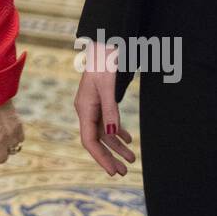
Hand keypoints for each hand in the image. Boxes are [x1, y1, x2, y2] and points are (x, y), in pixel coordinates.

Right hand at [74, 39, 135, 175]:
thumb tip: (112, 133)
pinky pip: (108, 122)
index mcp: (84, 107)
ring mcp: (94, 105)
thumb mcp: (108, 86)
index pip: (89, 140)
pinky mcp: (102, 101)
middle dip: (109, 156)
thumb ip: (111, 109)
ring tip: (132, 159)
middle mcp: (86, 109)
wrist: (105, 43)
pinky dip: (118, 131)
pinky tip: (128, 140)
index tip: (113, 171)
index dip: (101, 157)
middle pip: (96, 140)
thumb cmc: (105, 62)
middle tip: (123, 172)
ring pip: (104, 132)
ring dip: (117, 146)